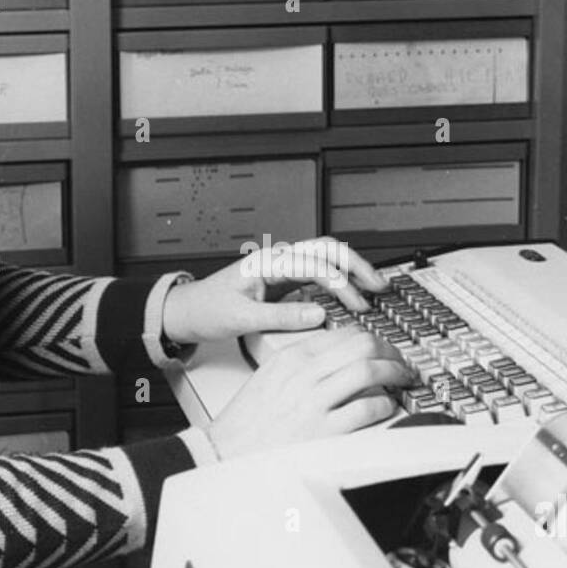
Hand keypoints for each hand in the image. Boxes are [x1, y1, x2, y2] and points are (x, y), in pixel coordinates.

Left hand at [161, 237, 386, 346]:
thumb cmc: (207, 310)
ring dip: (351, 268)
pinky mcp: (283, 280)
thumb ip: (281, 316)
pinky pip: (317, 272)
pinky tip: (351, 293)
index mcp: (266, 262)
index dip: (339, 283)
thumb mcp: (242, 318)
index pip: (313, 264)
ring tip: (373, 286)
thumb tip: (319, 315)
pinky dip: (339, 279)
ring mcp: (281, 267)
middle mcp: (276, 259)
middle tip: (379, 285)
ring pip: (325, 256)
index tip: (356, 304)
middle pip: (326, 249)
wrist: (187, 311)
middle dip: (356, 264)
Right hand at [206, 327, 415, 460]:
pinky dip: (384, 405)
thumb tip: (338, 359)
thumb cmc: (246, 423)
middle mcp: (303, 375)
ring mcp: (314, 403)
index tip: (382, 348)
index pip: (343, 334)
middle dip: (391, 351)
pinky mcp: (323, 432)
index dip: (372, 339)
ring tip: (402, 380)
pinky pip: (366, 408)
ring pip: (369, 371)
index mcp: (290, 358)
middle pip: (362, 346)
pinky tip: (386, 407)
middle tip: (401, 361)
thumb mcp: (268, 377)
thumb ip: (301, 364)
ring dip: (394, 373)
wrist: (224, 453)